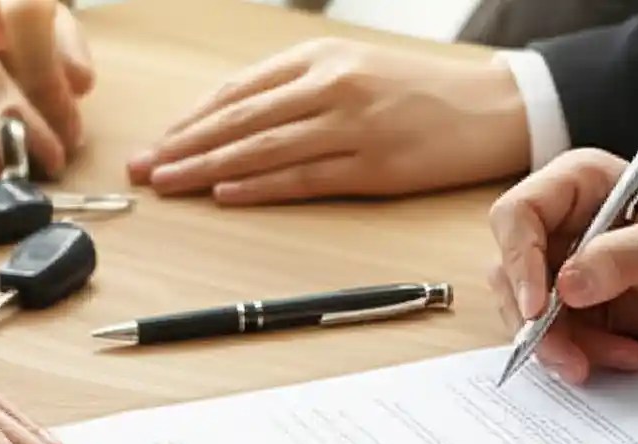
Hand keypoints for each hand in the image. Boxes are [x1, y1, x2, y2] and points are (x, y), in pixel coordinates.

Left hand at [126, 38, 528, 204]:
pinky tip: (226, 193)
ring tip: (169, 184)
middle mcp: (332, 84)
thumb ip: (300, 88)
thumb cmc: (421, 92)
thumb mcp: (356, 68)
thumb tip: (237, 119)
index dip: (191, 120)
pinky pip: (306, 177)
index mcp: (322, 57)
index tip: (158, 143)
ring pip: (264, 148)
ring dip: (208, 169)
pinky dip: (261, 186)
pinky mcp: (375, 165)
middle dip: (184, 146)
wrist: (493, 107)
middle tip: (143, 169)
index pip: (239, 91)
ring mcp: (354, 124)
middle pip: (241, 119)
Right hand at [488, 148, 637, 383]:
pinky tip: (623, 354)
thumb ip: (620, 259)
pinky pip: (553, 334)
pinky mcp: (571, 303)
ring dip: (562, 344)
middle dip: (538, 321)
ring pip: (526, 311)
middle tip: (571, 357)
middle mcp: (557, 221)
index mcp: (576, 184)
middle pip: (510, 270)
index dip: (518, 260)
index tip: (538, 309)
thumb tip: (565, 287)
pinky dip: (580, 352)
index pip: (516, 215)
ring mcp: (560, 264)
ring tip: (617, 357)